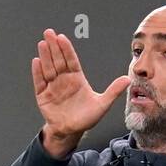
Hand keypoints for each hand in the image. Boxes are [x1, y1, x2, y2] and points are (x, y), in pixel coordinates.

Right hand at [33, 28, 128, 156]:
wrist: (71, 132)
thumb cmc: (86, 118)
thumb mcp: (102, 105)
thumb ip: (113, 91)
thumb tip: (128, 79)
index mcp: (77, 79)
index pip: (71, 61)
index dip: (66, 49)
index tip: (62, 37)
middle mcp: (64, 80)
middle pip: (58, 60)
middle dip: (54, 46)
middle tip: (49, 32)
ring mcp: (53, 87)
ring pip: (48, 68)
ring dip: (45, 56)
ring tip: (43, 43)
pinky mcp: (43, 96)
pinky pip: (40, 82)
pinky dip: (37, 73)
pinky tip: (36, 61)